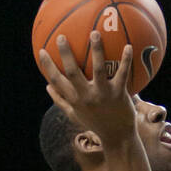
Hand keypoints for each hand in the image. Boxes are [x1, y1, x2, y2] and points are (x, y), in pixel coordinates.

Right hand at [38, 34, 136, 148]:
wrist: (117, 138)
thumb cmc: (95, 124)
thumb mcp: (75, 115)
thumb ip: (60, 101)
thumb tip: (47, 86)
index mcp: (74, 100)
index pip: (56, 80)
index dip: (47, 66)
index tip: (42, 50)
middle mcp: (86, 96)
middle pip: (73, 71)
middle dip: (66, 53)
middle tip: (62, 36)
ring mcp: (103, 94)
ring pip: (98, 68)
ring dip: (97, 49)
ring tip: (95, 32)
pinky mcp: (119, 94)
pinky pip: (122, 73)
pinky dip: (126, 60)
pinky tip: (128, 46)